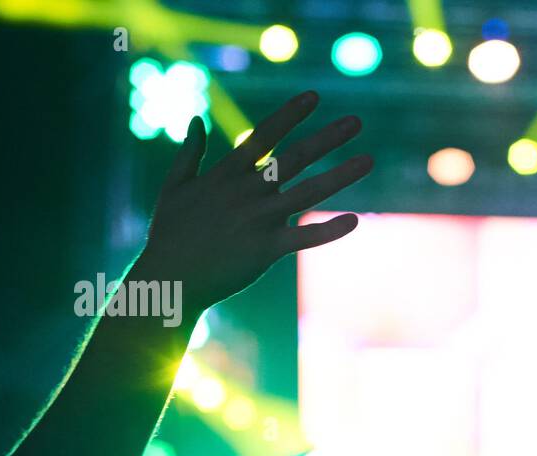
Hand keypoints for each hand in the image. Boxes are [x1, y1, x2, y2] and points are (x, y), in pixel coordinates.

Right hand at [138, 92, 371, 311]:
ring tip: (368, 160)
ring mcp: (259, 220)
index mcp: (226, 174)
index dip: (290, 115)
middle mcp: (247, 192)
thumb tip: (195, 119)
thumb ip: (189, 152)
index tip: (313, 96)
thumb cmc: (169, 233)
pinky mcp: (266, 250)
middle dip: (327, 138)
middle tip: (357, 121)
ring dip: (340, 176)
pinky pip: (304, 238)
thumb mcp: (173, 186)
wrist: (168, 278)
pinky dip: (329, 230)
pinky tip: (354, 220)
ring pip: (308, 192)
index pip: (264, 135)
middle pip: (295, 158)